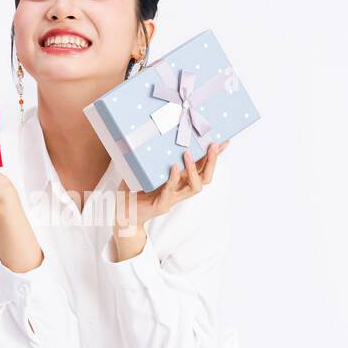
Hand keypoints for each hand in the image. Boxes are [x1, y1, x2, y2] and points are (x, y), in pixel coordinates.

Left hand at [114, 139, 229, 236]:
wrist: (123, 214)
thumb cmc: (133, 191)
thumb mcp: (144, 170)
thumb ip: (152, 157)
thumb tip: (153, 133)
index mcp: (180, 181)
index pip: (202, 167)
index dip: (214, 156)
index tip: (224, 141)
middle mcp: (180, 190)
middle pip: (205, 177)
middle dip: (212, 161)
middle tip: (214, 145)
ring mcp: (172, 198)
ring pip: (194, 186)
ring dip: (194, 169)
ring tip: (189, 153)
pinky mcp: (162, 205)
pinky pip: (171, 191)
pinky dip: (174, 178)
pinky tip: (174, 167)